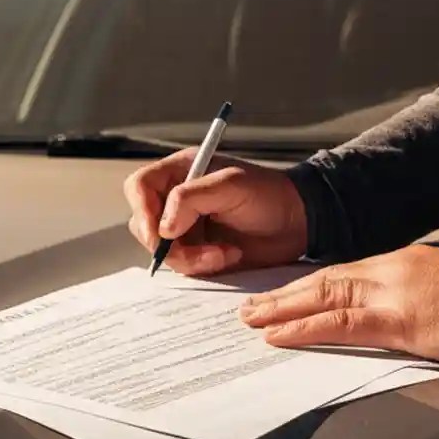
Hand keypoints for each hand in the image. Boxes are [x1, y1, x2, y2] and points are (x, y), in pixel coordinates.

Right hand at [123, 149, 306, 276]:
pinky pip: (182, 265)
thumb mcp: (232, 185)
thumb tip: (162, 228)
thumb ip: (191, 198)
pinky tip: (228, 256)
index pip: (139, 187)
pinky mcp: (197, 250)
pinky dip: (202, 266)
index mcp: (180, 172)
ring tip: (223, 253)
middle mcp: (176, 199)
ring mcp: (185, 227)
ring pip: (162, 250)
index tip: (162, 234)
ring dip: (190, 258)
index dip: (144, 210)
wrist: (298, 222)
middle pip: (144, 223)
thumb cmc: (269, 194)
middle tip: (198, 251)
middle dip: (168, 244)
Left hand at [238, 244, 438, 372]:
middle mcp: (390, 269)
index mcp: (402, 262)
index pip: (343, 273)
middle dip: (284, 294)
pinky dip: (305, 328)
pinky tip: (280, 335)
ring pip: (322, 297)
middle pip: (324, 280)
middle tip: (250, 306)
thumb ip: (415, 292)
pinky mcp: (400, 320)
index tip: (283, 294)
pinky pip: (340, 324)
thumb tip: (397, 308)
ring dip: (282, 309)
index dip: (308, 285)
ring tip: (252, 319)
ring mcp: (392, 292)